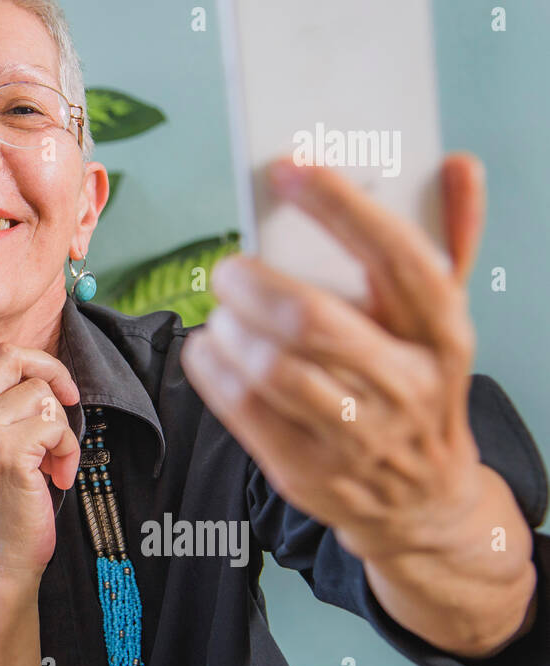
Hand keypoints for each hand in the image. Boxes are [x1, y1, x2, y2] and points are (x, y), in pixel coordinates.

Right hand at [0, 276, 80, 587]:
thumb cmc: (0, 506)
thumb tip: (34, 376)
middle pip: (12, 355)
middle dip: (52, 372)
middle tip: (66, 399)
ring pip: (43, 393)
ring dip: (62, 430)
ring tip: (52, 463)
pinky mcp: (5, 448)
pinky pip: (55, 420)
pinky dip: (68, 449)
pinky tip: (56, 475)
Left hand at [182, 152, 490, 561]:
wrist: (423, 501)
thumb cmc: (418, 384)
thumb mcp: (441, 320)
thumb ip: (447, 241)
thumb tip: (455, 164)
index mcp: (443, 334)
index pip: (398, 257)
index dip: (339, 206)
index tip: (288, 167)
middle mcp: (406, 386)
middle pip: (312, 319)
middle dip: (254, 282)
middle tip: (229, 266)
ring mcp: (357, 437)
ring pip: (270, 367)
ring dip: (229, 327)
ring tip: (222, 309)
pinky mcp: (308, 473)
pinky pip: (242, 409)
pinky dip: (212, 368)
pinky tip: (210, 348)